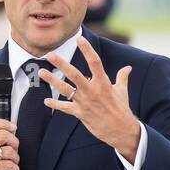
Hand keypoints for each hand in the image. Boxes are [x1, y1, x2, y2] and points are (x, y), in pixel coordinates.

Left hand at [41, 36, 141, 160]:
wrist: (121, 131)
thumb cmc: (121, 109)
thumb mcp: (122, 91)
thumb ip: (122, 77)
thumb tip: (128, 68)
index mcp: (104, 83)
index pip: (95, 62)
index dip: (87, 50)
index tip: (79, 39)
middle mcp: (93, 90)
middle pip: (75, 74)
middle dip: (62, 64)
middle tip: (50, 55)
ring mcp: (85, 102)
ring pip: (66, 89)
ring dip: (52, 81)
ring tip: (41, 72)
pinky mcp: (80, 113)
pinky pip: (65, 108)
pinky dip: (55, 104)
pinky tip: (46, 101)